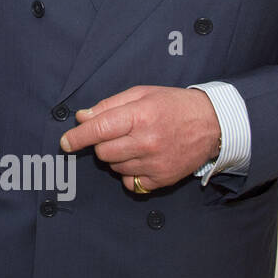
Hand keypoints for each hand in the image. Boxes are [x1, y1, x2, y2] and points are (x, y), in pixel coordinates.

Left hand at [59, 85, 221, 192]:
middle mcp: (146, 142)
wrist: (212, 123)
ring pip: (115, 168)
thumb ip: (108, 106)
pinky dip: (130, 174)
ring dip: (117, 158)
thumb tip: (82, 117)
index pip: (98, 130)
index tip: (65, 143)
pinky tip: (141, 160)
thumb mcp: (140, 94)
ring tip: (135, 144)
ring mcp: (155, 163)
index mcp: (138, 116)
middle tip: (117, 135)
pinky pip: (131, 184)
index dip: (77, 138)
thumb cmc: (172, 105)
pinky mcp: (163, 179)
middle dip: (102, 144)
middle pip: (103, 152)